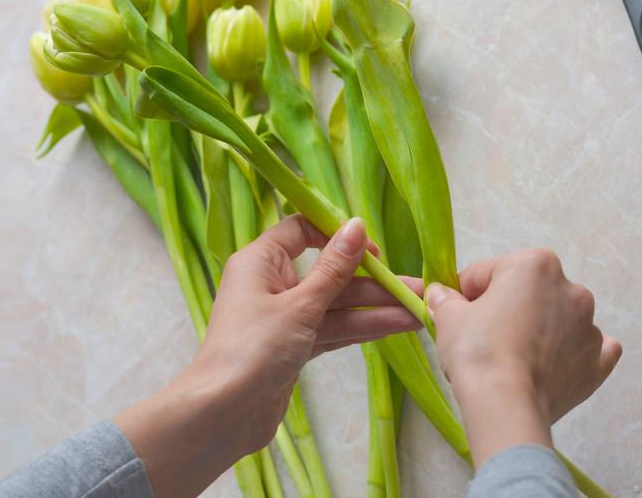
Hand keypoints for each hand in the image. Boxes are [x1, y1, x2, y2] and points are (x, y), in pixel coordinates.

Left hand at [114, 215, 422, 497]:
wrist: (223, 415)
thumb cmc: (252, 350)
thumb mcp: (300, 305)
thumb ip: (334, 268)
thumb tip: (357, 226)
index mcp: (262, 261)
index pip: (303, 230)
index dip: (339, 235)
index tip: (372, 250)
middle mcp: (273, 284)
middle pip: (331, 273)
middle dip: (374, 282)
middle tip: (416, 287)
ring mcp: (285, 317)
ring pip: (338, 305)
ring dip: (376, 309)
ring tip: (419, 313)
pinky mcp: (295, 346)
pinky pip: (334, 329)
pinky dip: (362, 329)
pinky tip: (397, 327)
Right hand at [426, 248, 620, 468]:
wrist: (506, 405)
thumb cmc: (478, 352)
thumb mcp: (449, 318)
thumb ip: (446, 300)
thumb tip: (441, 295)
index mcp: (536, 264)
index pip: (490, 272)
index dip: (467, 291)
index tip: (455, 310)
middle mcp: (571, 288)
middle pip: (528, 292)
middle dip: (507, 308)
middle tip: (483, 336)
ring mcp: (589, 325)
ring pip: (559, 318)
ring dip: (540, 328)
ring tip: (514, 356)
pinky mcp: (597, 361)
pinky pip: (590, 348)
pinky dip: (573, 352)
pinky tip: (555, 364)